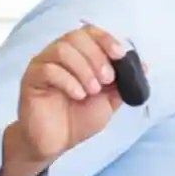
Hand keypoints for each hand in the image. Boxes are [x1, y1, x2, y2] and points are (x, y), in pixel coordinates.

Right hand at [11, 24, 128, 164]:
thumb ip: (123, 83)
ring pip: (62, 50)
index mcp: (77, 55)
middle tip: (107, 80)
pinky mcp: (31, 79)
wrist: (55, 143)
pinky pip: (48, 70)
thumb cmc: (78, 119)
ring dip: (83, 69)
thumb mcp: (108, 100)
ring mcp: (43, 65)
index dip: (106, 40)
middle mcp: (58, 55)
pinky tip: (78, 96)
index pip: (90, 32)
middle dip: (97, 56)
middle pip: (76, 37)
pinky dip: (68, 81)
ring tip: (92, 91)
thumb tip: (142, 65)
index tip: (120, 55)